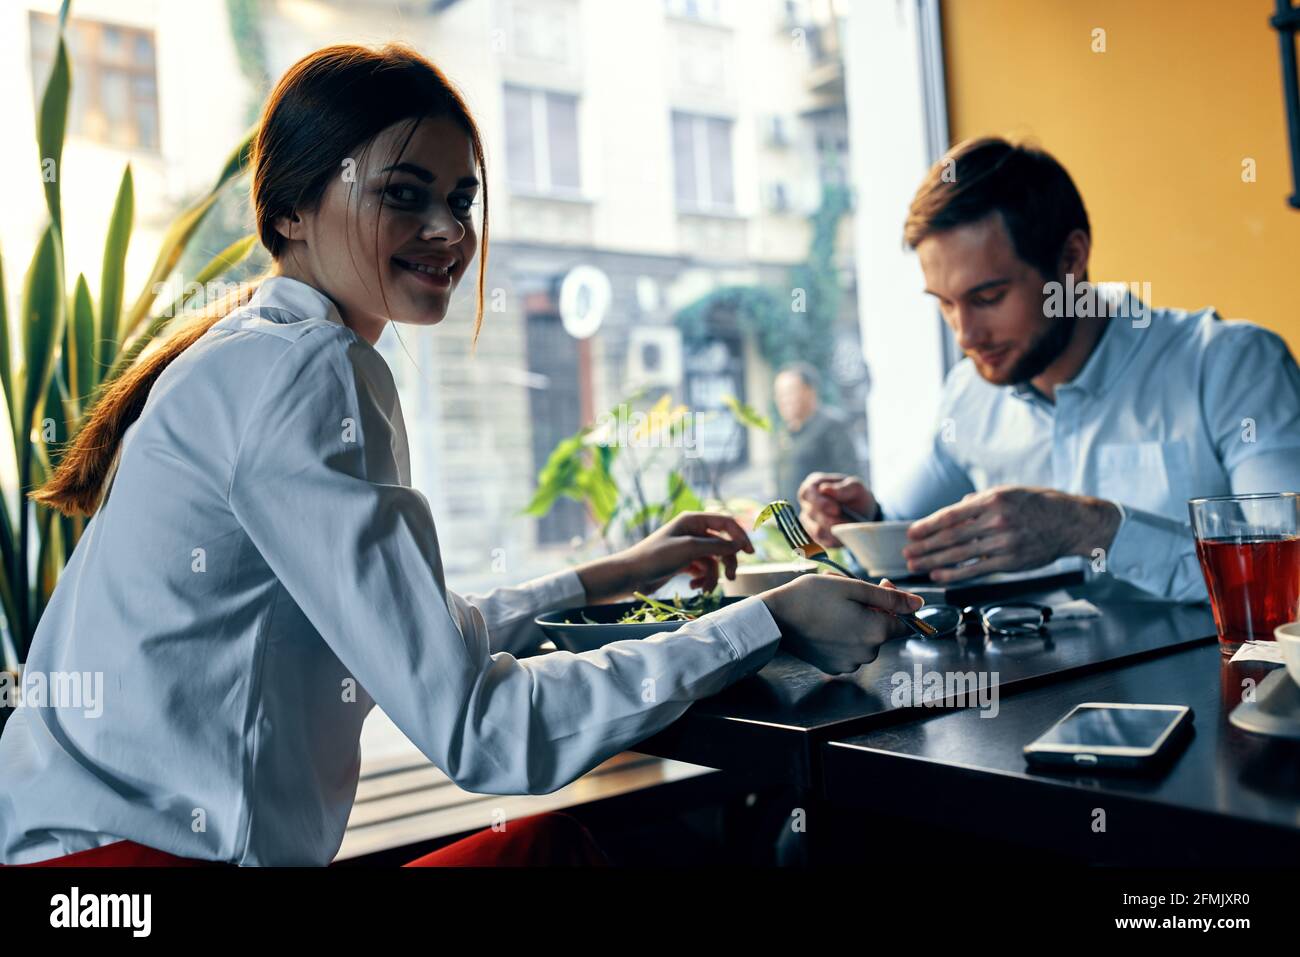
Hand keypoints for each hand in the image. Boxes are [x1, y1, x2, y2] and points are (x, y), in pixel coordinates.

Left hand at [576, 511, 754, 602]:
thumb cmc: (657, 557)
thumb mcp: (690, 549)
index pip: (726, 523)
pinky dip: (702, 580)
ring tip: (704, 589)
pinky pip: (703, 571)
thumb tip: (739, 545)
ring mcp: (689, 548)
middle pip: (723, 545)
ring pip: (714, 561)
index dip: (740, 536)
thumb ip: (717, 546)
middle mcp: (693, 532)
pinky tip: (694, 588)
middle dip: (727, 562)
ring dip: (712, 577)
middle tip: (730, 578)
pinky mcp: (684, 564)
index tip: (750, 553)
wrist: (632, 576)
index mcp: (693, 520)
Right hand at [760, 574, 923, 674]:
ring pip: (865, 640)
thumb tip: (918, 604)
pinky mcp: (833, 667)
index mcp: (876, 631)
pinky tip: (825, 624)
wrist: (775, 618)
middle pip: (882, 630)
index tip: (878, 588)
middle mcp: (867, 653)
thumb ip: (889, 597)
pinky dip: (843, 637)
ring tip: (832, 608)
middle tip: (848, 594)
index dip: (894, 603)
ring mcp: (850, 663)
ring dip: (856, 624)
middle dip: (872, 611)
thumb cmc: (810, 597)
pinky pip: (849, 650)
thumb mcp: (853, 587)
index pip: (903, 621)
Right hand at [797, 472, 878, 549]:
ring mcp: (808, 522)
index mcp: (812, 486)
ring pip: (816, 531)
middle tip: (848, 523)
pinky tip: (845, 537)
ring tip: (849, 529)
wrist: (861, 514)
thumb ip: (841, 488)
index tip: (836, 510)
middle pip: (812, 514)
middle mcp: (806, 504)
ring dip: (834, 532)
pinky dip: (835, 541)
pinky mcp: (814, 537)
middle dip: (831, 520)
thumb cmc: (855, 496)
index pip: (807, 494)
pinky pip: (821, 543)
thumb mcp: (855, 487)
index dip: (820, 503)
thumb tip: (824, 489)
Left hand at [903, 486, 1120, 582]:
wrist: (1072, 523)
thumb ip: (979, 502)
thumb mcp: (1008, 492)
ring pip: (961, 554)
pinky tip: (939, 575)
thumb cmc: (1037, 505)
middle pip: (951, 537)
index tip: (911, 533)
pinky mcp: (1011, 562)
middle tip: (907, 553)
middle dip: (925, 546)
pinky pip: (977, 570)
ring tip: (915, 565)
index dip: (928, 526)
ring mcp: (1004, 543)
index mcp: (993, 500)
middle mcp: (997, 521)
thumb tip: (954, 511)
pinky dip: (955, 573)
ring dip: (934, 561)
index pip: (952, 515)